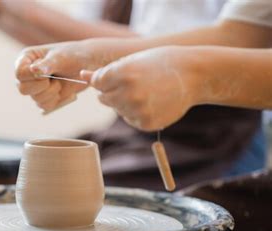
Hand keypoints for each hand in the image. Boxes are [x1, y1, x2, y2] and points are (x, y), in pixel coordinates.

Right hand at [15, 41, 102, 111]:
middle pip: (23, 90)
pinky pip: (45, 106)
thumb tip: (33, 71)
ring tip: (60, 83)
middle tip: (54, 80)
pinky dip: (57, 100)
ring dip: (52, 93)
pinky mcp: (44, 98)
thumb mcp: (61, 58)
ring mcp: (35, 87)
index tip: (46, 74)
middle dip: (42, 87)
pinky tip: (63, 90)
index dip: (31, 77)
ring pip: (36, 99)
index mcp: (26, 59)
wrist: (88, 65)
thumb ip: (47, 64)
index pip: (19, 74)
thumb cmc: (74, 55)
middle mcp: (27, 74)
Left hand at [81, 46, 198, 130]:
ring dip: (125, 103)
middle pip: (103, 98)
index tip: (121, 75)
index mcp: (122, 73)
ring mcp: (137, 110)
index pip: (97, 83)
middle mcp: (128, 93)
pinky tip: (153, 102)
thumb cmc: (160, 62)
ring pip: (117, 109)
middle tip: (136, 83)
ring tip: (148, 91)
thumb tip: (82, 75)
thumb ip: (106, 71)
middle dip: (113, 92)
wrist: (194, 75)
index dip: (107, 79)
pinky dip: (137, 113)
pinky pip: (130, 119)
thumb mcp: (132, 61)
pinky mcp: (145, 123)